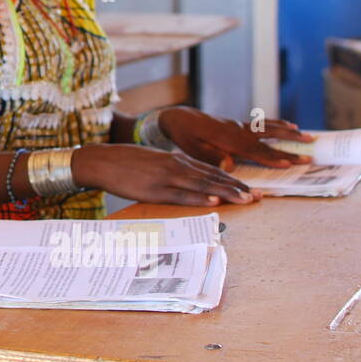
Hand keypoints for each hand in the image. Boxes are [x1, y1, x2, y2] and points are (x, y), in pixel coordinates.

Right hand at [73, 144, 256, 205]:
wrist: (101, 160)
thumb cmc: (126, 162)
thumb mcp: (155, 161)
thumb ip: (174, 168)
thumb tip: (191, 179)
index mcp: (177, 159)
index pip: (212, 170)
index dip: (234, 180)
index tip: (252, 189)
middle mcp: (176, 166)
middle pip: (213, 178)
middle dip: (238, 188)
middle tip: (260, 197)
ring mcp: (166, 178)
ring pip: (202, 186)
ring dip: (226, 193)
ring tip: (246, 199)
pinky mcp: (154, 190)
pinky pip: (181, 196)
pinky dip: (199, 199)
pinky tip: (213, 202)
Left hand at [157, 107, 313, 171]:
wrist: (180, 118)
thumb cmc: (185, 137)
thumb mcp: (192, 150)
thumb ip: (211, 157)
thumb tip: (230, 165)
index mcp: (228, 140)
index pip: (254, 150)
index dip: (272, 157)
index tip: (289, 162)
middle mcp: (237, 131)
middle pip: (268, 140)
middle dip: (289, 147)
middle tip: (309, 154)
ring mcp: (240, 126)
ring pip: (269, 128)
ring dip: (288, 133)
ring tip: (306, 136)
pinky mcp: (239, 125)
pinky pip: (263, 124)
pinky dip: (277, 125)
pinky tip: (289, 126)